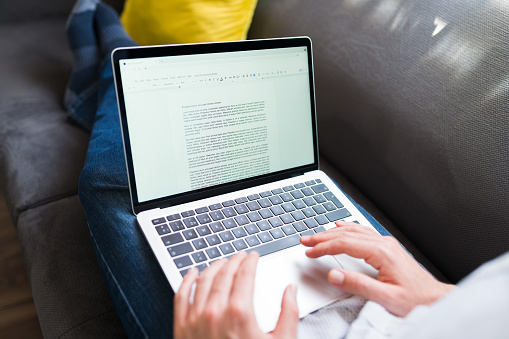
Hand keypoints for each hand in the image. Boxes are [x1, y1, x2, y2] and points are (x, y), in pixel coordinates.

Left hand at [174, 251, 298, 338]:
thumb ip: (288, 313)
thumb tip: (290, 291)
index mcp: (240, 312)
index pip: (244, 274)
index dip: (249, 261)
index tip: (253, 256)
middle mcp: (215, 311)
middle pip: (224, 273)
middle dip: (233, 260)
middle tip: (240, 256)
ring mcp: (196, 319)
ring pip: (202, 280)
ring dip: (213, 266)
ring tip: (221, 262)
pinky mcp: (182, 328)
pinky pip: (181, 296)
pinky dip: (186, 280)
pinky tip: (191, 273)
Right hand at [301, 222, 454, 316]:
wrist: (434, 299)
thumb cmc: (414, 299)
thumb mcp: (385, 298)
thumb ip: (357, 285)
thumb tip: (334, 275)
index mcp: (382, 253)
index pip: (345, 244)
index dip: (324, 247)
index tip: (310, 251)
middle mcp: (383, 244)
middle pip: (346, 234)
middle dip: (323, 236)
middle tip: (306, 240)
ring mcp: (386, 244)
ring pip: (354, 230)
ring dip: (332, 232)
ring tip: (316, 235)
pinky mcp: (387, 247)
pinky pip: (362, 232)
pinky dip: (347, 229)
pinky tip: (341, 227)